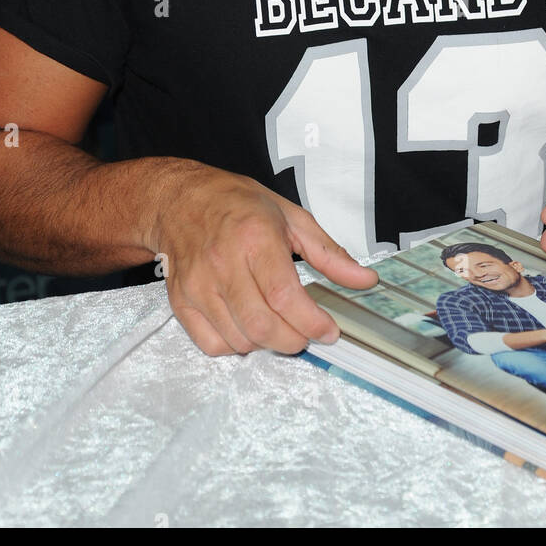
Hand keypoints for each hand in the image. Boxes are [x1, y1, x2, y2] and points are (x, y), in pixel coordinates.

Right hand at [149, 161, 378, 355]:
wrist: (180, 199)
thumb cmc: (236, 203)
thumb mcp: (290, 216)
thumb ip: (329, 253)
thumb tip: (365, 279)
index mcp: (254, 237)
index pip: (285, 296)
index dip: (312, 323)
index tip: (329, 330)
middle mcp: (223, 262)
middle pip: (263, 325)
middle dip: (295, 340)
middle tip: (307, 333)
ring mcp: (199, 285)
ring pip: (240, 340)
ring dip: (268, 343)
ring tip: (278, 324)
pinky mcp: (181, 301)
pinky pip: (212, 344)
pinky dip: (236, 346)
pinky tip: (247, 326)